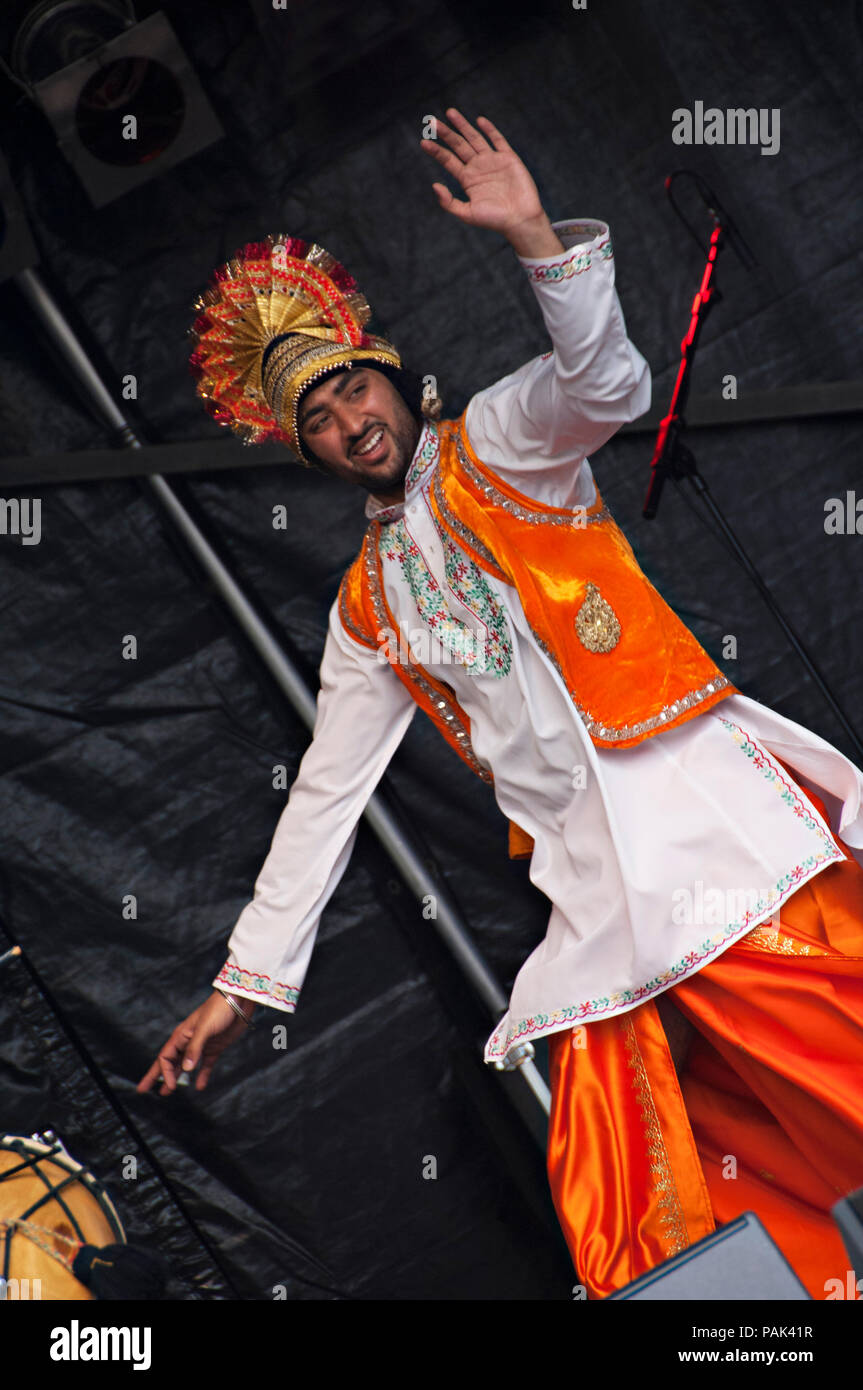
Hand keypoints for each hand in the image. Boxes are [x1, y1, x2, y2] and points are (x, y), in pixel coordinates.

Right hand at [136, 990, 254, 1095]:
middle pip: (168, 1062)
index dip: (164, 1073)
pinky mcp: (215, 1047)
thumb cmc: (219, 1010)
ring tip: (167, 1092)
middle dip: (156, 1076)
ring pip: (184, 1065)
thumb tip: (185, 1069)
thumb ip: (194, 1049)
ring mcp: (201, 1045)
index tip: (170, 1086)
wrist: (238, 1001)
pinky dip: (202, 1076)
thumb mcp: (204, 1028)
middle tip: (143, 1089)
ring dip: (176, 1077)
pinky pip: (205, 1065)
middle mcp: (188, 1041)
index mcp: (181, 1035)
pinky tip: (200, 1087)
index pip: (165, 1057)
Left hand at [420, 108, 562, 254]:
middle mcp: (478, 167)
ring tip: (450, 112)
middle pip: (458, 145)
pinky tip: (479, 121)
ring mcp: (493, 161)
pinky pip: (497, 140)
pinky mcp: (509, 158)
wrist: (520, 219)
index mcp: (467, 179)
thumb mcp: (467, 214)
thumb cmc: (494, 220)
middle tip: (431, 122)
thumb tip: (434, 186)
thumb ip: (449, 202)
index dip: (436, 151)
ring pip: (474, 138)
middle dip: (446, 133)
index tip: (423, 142)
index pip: (448, 160)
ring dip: (463, 125)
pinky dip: (489, 130)